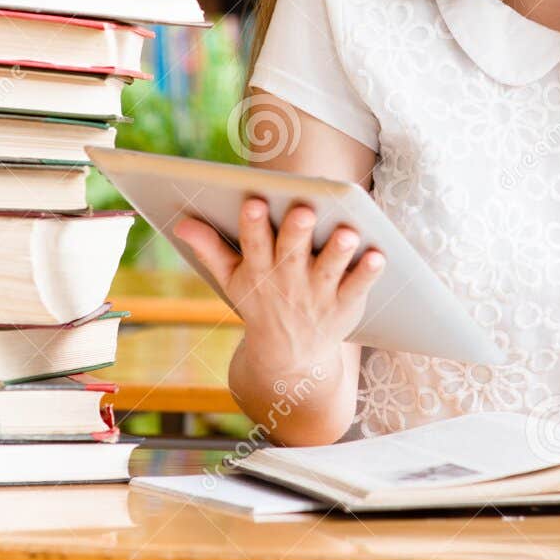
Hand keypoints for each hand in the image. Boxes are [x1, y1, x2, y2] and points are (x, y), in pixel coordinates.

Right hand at [172, 198, 383, 374]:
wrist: (289, 357)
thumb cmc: (261, 302)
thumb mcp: (232, 279)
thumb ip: (210, 248)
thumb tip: (182, 222)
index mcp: (258, 270)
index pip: (253, 244)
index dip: (253, 225)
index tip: (254, 202)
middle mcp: (288, 281)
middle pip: (292, 252)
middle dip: (296, 232)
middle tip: (304, 210)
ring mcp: (318, 295)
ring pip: (329, 269)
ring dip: (337, 252)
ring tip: (347, 233)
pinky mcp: (345, 305)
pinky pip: (358, 287)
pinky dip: (367, 274)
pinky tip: (378, 255)